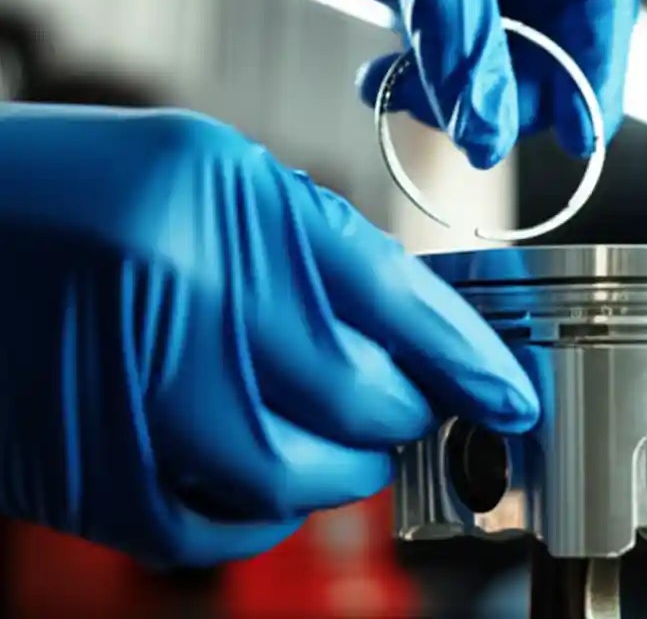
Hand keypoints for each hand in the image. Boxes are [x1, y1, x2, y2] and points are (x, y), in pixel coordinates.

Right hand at [0, 103, 537, 565]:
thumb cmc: (79, 188)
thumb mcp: (217, 173)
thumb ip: (319, 248)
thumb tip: (416, 334)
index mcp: (227, 200)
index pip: (397, 301)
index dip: (473, 362)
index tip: (512, 398)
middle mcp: (182, 291)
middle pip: (359, 400)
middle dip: (409, 414)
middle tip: (411, 405)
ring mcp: (125, 387)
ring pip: (295, 477)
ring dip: (347, 470)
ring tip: (344, 441)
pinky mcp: (82, 466)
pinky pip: (209, 527)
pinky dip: (263, 514)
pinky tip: (268, 481)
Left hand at [256, 0, 640, 167]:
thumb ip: (461, 24)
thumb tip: (489, 129)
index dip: (597, 68)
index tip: (581, 136)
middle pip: (549, 32)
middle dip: (517, 92)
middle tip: (482, 132)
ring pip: (486, 48)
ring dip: (455, 94)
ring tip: (411, 105)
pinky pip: (427, 41)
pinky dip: (409, 75)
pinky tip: (379, 84)